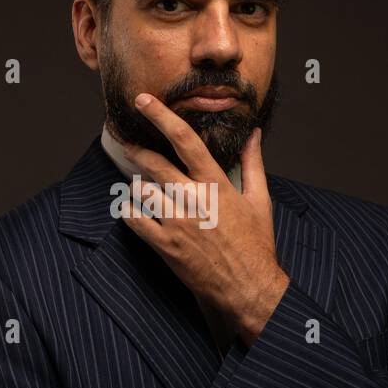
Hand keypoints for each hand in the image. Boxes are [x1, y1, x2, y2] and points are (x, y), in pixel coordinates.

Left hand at [120, 94, 288, 347]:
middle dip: (136, 148)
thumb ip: (253, 163)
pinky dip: (129, 212)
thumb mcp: (260, 200)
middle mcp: (193, 198)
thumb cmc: (256, 244)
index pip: (185, 139)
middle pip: (154, 163)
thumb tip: (254, 134)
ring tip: (142, 187)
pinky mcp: (166, 245)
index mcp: (216, 184)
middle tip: (127, 141)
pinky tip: (133, 209)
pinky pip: (135, 221)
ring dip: (138, 186)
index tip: (144, 101)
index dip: (161, 116)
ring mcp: (177, 222)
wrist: (248, 286)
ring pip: (141, 190)